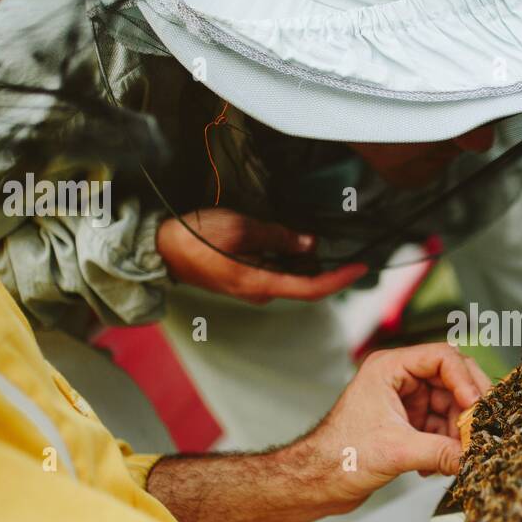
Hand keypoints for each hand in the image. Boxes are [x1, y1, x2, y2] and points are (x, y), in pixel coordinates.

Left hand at [146, 343, 492, 521]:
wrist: (315, 484)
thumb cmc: (338, 458)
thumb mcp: (396, 452)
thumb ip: (440, 451)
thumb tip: (475, 456)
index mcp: (389, 368)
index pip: (443, 358)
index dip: (465, 381)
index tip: (476, 408)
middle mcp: (399, 379)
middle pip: (452, 381)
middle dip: (467, 408)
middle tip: (481, 430)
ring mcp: (403, 402)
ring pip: (450, 406)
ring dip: (457, 432)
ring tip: (456, 456)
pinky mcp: (406, 424)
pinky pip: (440, 427)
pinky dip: (445, 445)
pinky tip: (435, 467)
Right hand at [156, 208, 366, 302]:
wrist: (159, 248)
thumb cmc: (197, 237)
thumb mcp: (242, 229)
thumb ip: (279, 238)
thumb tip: (310, 245)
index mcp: (260, 284)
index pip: (312, 288)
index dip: (340, 279)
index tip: (362, 267)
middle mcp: (259, 292)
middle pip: (302, 280)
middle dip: (320, 262)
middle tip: (331, 239)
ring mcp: (250, 287)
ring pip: (288, 273)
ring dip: (300, 257)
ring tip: (302, 233)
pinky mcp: (242, 278)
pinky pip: (272, 269)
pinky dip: (285, 256)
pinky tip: (283, 237)